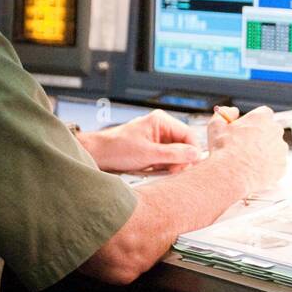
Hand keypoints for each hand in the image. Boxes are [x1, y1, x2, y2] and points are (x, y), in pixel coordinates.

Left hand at [78, 109, 201, 174]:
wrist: (97, 154)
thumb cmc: (116, 149)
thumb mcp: (148, 153)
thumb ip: (174, 154)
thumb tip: (195, 154)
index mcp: (161, 121)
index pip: (188, 135)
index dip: (192, 151)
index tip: (190, 166)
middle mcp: (161, 127)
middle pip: (183, 145)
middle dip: (179, 160)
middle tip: (172, 171)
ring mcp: (156, 138)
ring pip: (175, 154)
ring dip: (170, 165)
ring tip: (157, 170)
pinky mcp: (151, 149)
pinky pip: (165, 159)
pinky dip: (162, 167)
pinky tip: (153, 170)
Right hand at [205, 105, 287, 195]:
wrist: (232, 175)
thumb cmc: (225, 151)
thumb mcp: (216, 126)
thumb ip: (225, 113)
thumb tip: (232, 112)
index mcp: (261, 118)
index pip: (263, 113)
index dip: (253, 121)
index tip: (246, 128)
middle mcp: (275, 131)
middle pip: (270, 130)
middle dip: (260, 136)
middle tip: (245, 145)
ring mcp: (281, 149)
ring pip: (274, 147)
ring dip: (265, 152)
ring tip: (248, 160)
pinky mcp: (282, 165)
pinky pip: (276, 164)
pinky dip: (267, 166)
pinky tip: (254, 169)